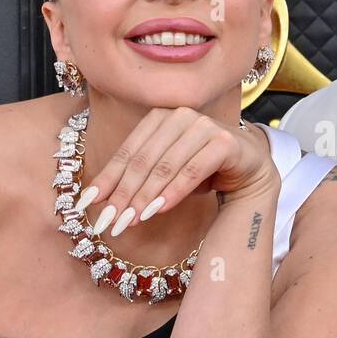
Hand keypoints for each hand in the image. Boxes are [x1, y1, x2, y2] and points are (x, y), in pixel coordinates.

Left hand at [77, 108, 277, 236]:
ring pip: (165, 166)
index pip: (127, 152)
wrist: (249, 169)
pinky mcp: (225, 141)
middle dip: (123, 194)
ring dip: (145, 197)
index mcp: (160, 117)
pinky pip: (193, 170)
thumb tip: (100, 201)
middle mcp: (180, 116)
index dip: (106, 179)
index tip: (87, 205)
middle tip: (108, 222)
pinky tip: (158, 210)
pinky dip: (173, 192)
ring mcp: (204, 126)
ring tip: (129, 221)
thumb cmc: (203, 171)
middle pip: (143, 160)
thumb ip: (138, 179)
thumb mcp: (165, 174)